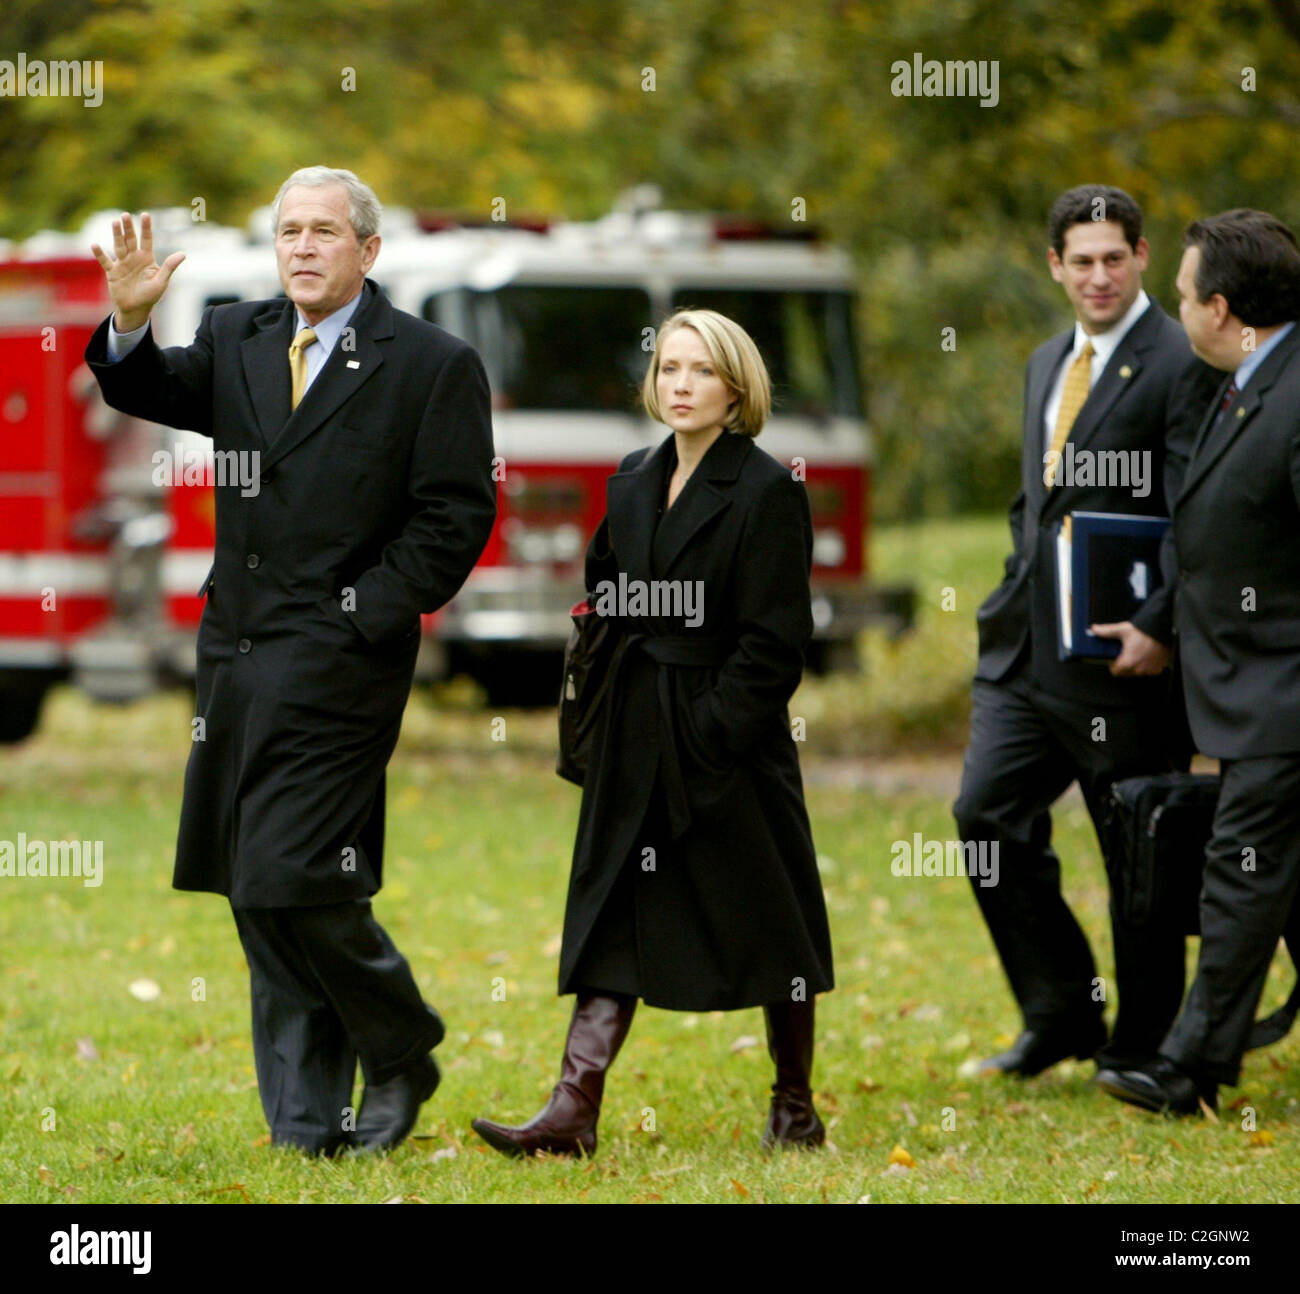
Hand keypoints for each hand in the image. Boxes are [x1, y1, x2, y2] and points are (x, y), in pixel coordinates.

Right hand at [90, 212, 184, 331]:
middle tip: (126, 215)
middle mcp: (133, 258)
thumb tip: (183, 254)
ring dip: (117, 235)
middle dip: (128, 228)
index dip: (146, 228)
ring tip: (115, 222)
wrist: (136, 309)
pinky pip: (105, 261)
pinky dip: (100, 254)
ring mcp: (122, 264)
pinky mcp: (112, 272)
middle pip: (131, 239)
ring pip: (118, 246)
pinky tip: (95, 245)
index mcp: (147, 258)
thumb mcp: (161, 281)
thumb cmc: (151, 295)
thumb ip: (170, 267)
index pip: (146, 240)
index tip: (146, 215)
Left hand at [1090, 621, 1169, 676]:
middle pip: (1126, 673)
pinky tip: (1147, 655)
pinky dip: (1148, 665)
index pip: (1115, 672)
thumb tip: (1094, 629)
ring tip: (1137, 652)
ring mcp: (1150, 669)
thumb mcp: (1122, 630)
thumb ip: (1106, 631)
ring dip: (1136, 665)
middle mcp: (1139, 669)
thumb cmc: (1142, 630)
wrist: (1162, 628)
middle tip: (1125, 653)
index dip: (1113, 665)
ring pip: (1138, 672)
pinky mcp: (1160, 667)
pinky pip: (1150, 670)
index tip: (1115, 657)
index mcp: (1127, 662)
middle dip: (1124, 665)